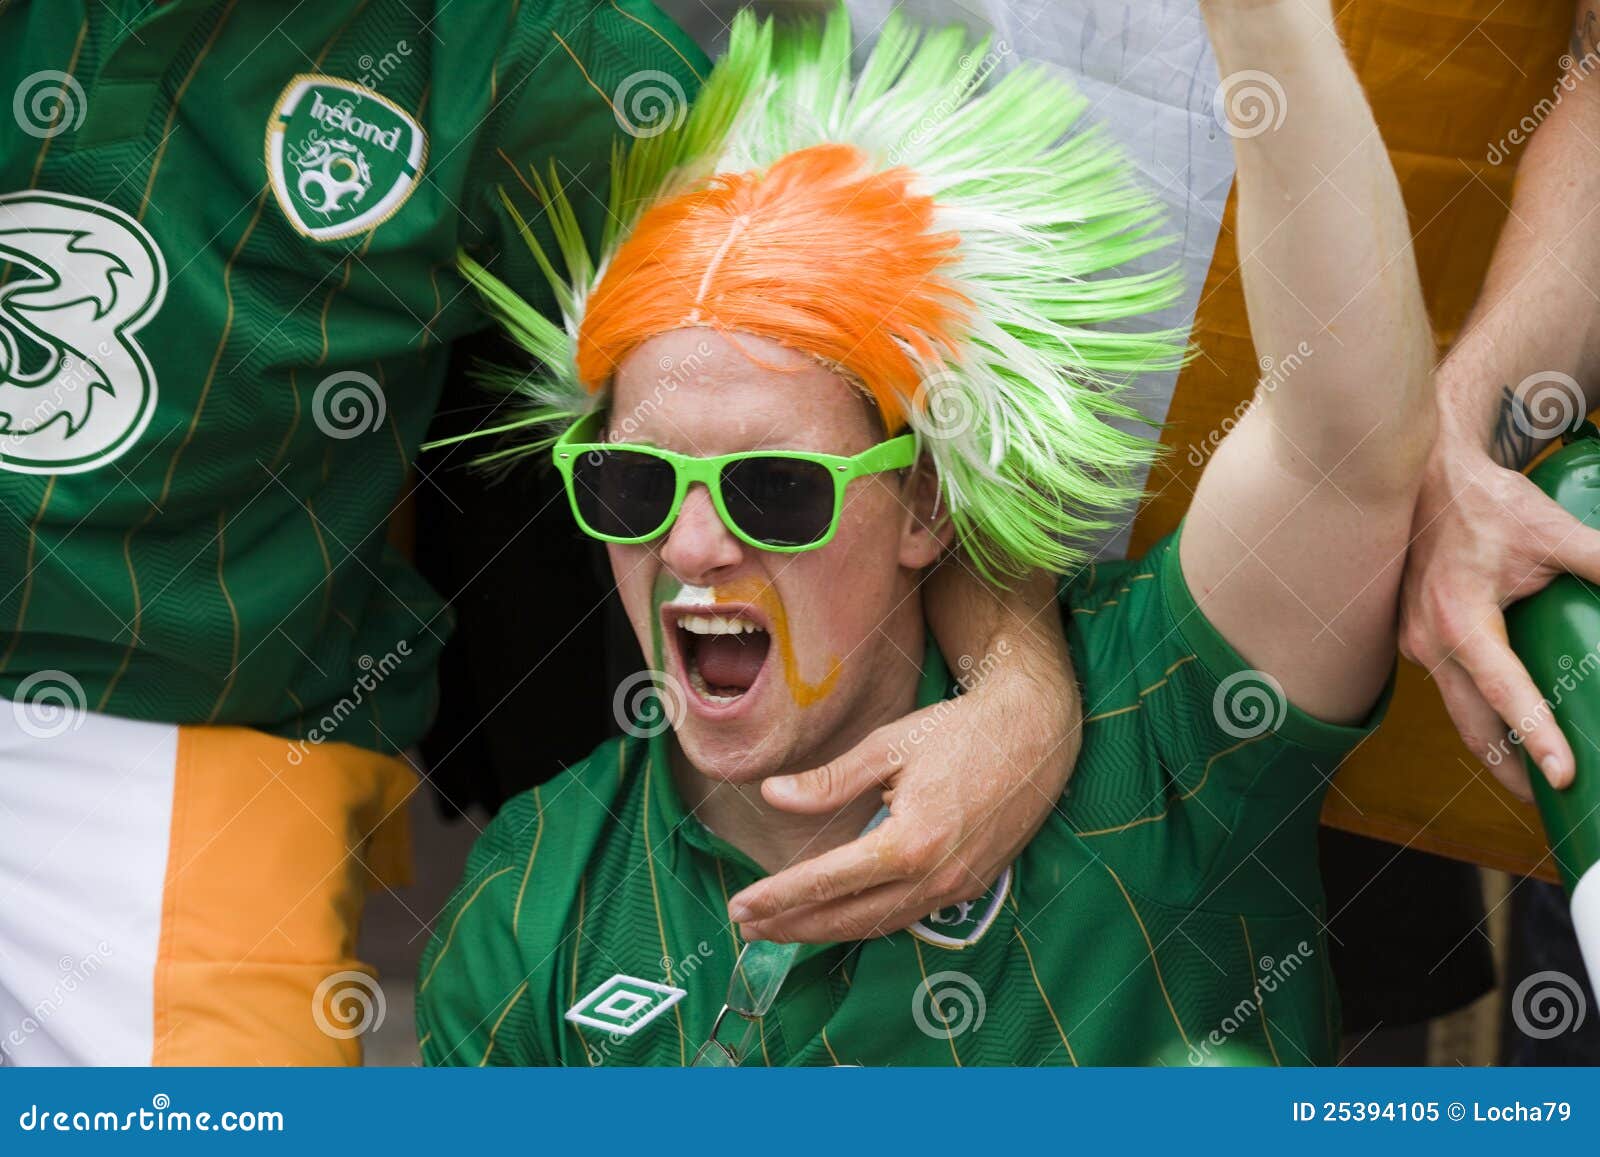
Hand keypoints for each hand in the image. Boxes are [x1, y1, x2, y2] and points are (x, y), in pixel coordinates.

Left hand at [726, 657, 1076, 941]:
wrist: (1037, 734)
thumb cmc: (961, 732)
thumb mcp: (889, 747)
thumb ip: (829, 781)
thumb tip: (772, 796)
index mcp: (909, 843)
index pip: (827, 883)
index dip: (779, 898)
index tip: (740, 907)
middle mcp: (934, 877)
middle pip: (850, 918)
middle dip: (795, 927)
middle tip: (749, 927)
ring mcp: (957, 888)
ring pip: (880, 924)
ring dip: (828, 931)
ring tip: (784, 928)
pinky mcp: (972, 886)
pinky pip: (909, 915)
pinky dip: (869, 921)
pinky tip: (842, 914)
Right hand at [1399, 433, 1597, 798]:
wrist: (1425, 474)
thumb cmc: (1488, 502)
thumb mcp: (1555, 531)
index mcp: (1461, 620)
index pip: (1504, 693)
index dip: (1536, 737)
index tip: (1564, 776)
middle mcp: (1428, 640)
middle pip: (1470, 725)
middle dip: (1509, 770)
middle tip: (1550, 802)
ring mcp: (1414, 641)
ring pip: (1455, 710)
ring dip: (1490, 746)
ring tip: (1527, 774)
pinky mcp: (1412, 635)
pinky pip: (1446, 686)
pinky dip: (1474, 712)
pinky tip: (1500, 720)